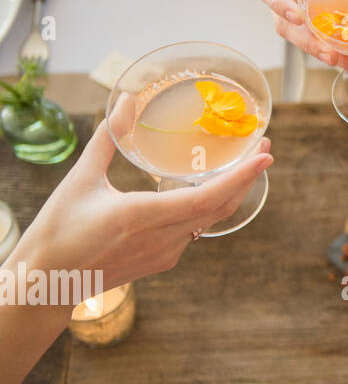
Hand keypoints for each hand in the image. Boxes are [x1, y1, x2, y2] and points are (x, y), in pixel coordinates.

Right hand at [14, 121, 272, 291]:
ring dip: (230, 192)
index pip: (209, 196)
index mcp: (143, 216)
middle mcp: (163, 238)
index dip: (242, 176)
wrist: (45, 284)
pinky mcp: (162, 261)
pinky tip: (209, 189)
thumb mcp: (80, 179)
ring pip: (210, 220)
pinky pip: (195, 230)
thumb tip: (127, 100)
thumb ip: (108, 138)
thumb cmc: (57, 230)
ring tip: (242, 164)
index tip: (266, 155)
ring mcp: (166, 253)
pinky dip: (209, 207)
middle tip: (262, 148)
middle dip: (247, 177)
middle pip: (220, 206)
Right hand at [256, 0, 347, 71]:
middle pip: (286, 27)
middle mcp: (283, 1)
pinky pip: (316, 46)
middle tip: (331, 55)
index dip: (278, 4)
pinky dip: (336, 56)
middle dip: (309, 44)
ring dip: (324, 55)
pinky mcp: (306, 32)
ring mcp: (291, 20)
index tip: (297, 16)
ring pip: (301, 43)